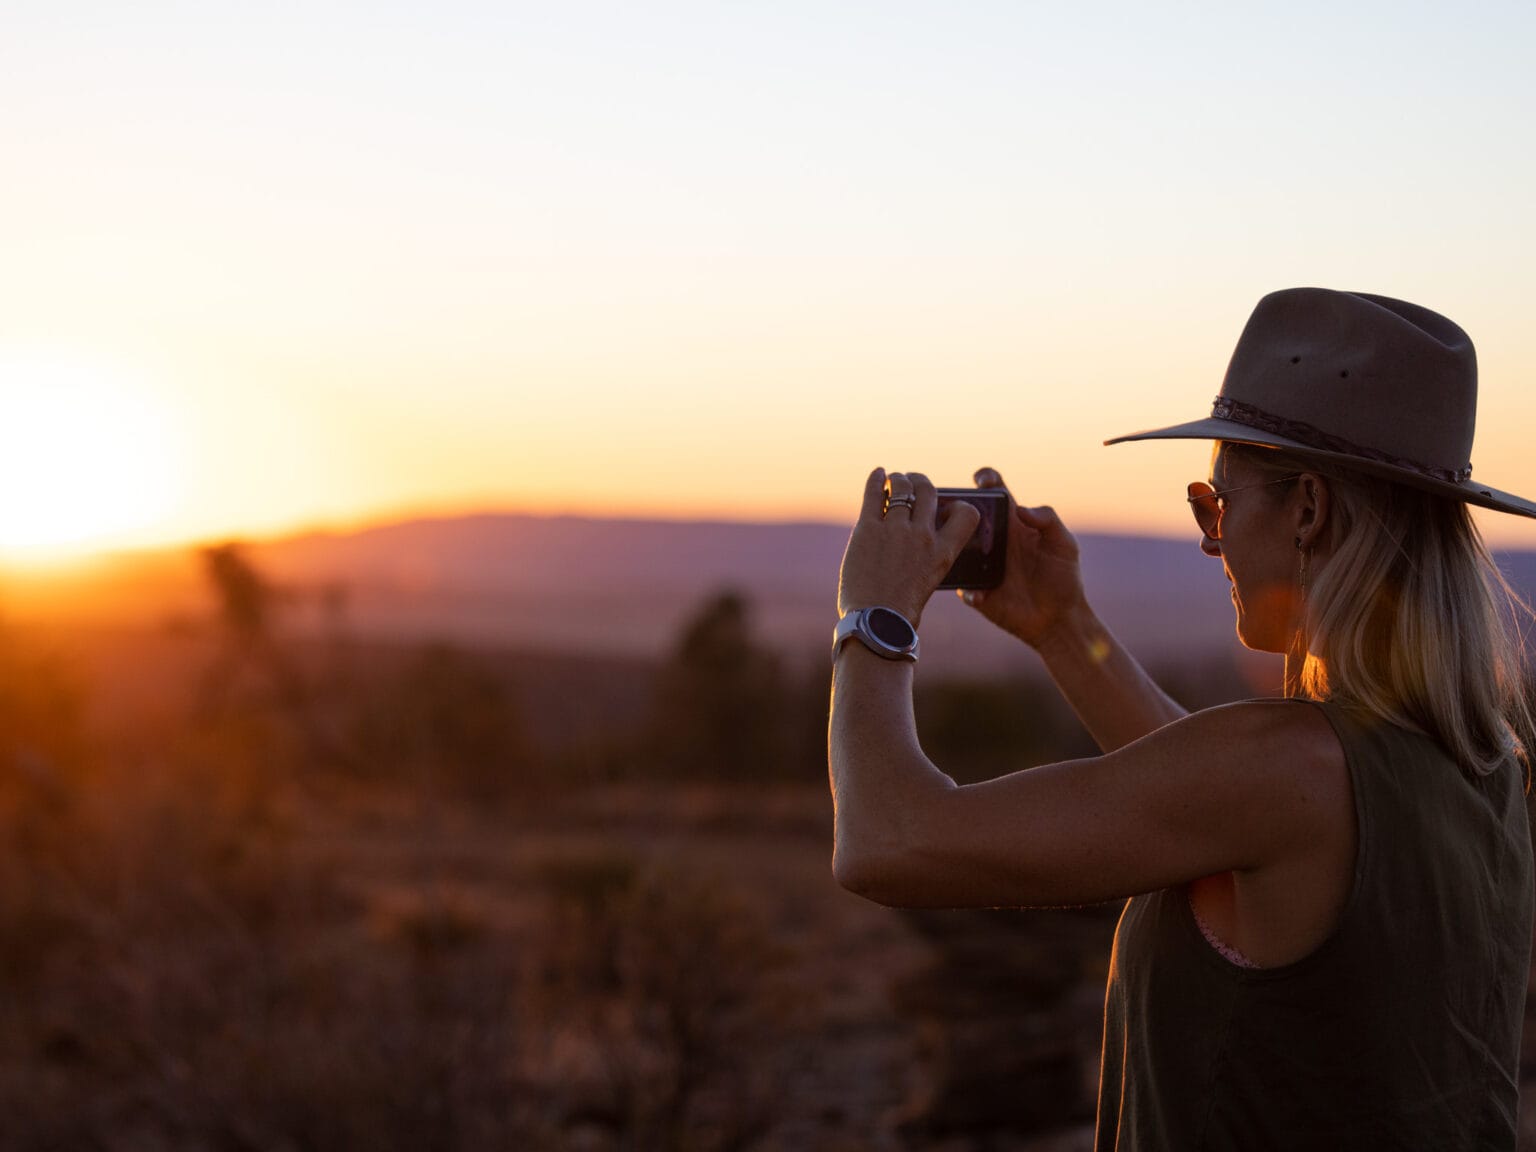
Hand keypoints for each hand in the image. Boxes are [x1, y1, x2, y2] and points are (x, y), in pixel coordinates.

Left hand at [837, 469, 980, 626]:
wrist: (875, 621)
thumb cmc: (901, 609)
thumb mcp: (929, 580)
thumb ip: (929, 555)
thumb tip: (918, 536)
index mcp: (944, 552)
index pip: (966, 514)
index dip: (959, 504)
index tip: (947, 504)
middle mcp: (923, 536)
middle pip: (928, 491)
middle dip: (921, 481)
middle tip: (913, 480)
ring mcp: (895, 530)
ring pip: (901, 487)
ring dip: (898, 479)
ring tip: (893, 479)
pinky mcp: (867, 530)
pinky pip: (873, 494)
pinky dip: (876, 480)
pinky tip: (877, 474)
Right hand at [958, 467, 1087, 647]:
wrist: (1058, 620)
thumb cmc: (1064, 579)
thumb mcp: (1064, 545)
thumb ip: (1049, 520)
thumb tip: (1021, 509)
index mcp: (1013, 523)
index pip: (995, 493)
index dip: (986, 480)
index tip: (983, 481)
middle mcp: (993, 540)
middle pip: (967, 516)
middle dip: (955, 506)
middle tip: (955, 508)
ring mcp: (981, 566)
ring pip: (955, 548)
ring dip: (950, 545)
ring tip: (954, 547)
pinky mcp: (976, 592)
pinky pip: (961, 585)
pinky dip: (968, 589)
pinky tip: (981, 593)